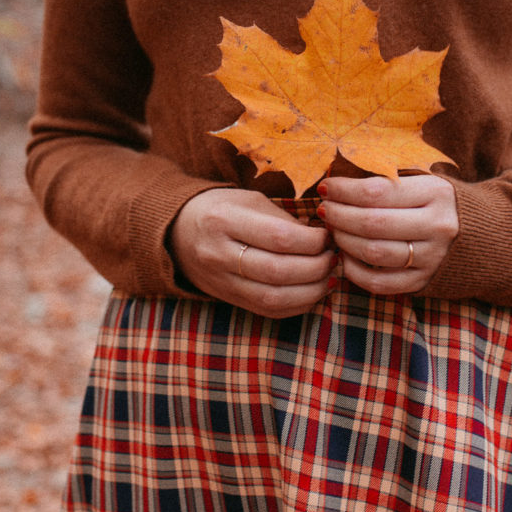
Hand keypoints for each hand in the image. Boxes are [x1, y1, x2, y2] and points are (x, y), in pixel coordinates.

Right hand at [169, 189, 334, 316]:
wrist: (178, 232)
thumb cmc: (222, 209)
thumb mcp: (249, 200)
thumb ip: (284, 219)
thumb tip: (323, 238)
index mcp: (223, 220)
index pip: (279, 237)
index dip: (312, 241)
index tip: (328, 236)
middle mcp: (219, 254)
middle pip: (279, 271)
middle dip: (317, 267)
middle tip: (334, 257)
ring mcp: (222, 282)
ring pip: (274, 298)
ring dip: (312, 290)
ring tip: (329, 276)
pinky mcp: (229, 299)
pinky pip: (269, 311)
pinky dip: (298, 305)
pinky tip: (314, 291)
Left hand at [318, 175, 457, 294]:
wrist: (485, 236)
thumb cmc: (440, 203)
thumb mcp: (426, 182)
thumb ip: (389, 180)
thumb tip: (338, 179)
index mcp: (436, 194)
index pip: (378, 192)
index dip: (344, 190)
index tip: (327, 187)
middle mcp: (437, 226)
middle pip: (372, 223)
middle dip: (339, 216)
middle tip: (324, 210)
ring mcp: (432, 257)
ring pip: (373, 253)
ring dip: (344, 241)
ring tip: (333, 231)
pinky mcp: (424, 281)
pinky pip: (380, 283)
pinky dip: (355, 272)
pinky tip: (346, 258)